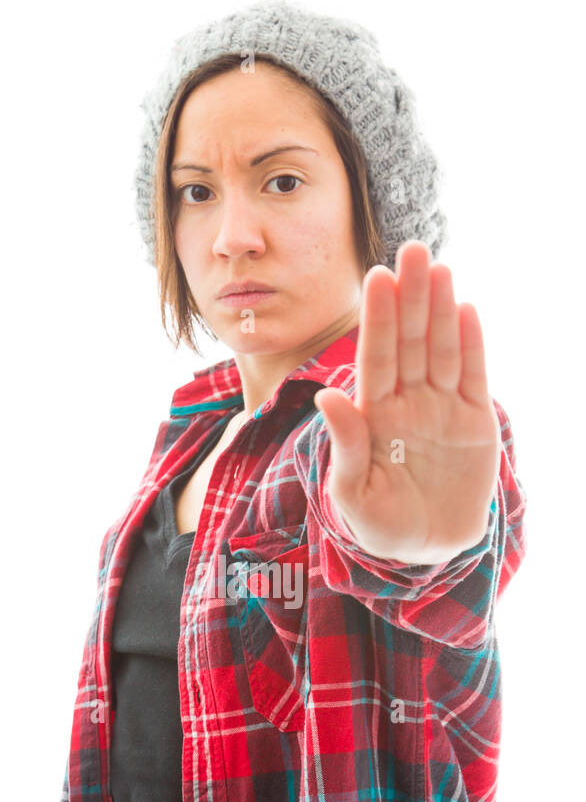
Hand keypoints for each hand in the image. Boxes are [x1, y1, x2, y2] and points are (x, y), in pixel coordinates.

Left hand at [313, 240, 501, 563]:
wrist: (426, 551)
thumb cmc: (379, 526)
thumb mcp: (353, 495)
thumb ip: (346, 446)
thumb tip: (327, 397)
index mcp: (373, 415)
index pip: (376, 358)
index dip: (378, 319)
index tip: (377, 277)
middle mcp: (406, 402)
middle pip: (409, 342)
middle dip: (410, 297)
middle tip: (412, 250)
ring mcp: (441, 408)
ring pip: (440, 350)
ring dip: (440, 309)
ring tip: (438, 267)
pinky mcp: (473, 421)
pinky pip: (472, 376)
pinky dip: (470, 345)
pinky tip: (465, 310)